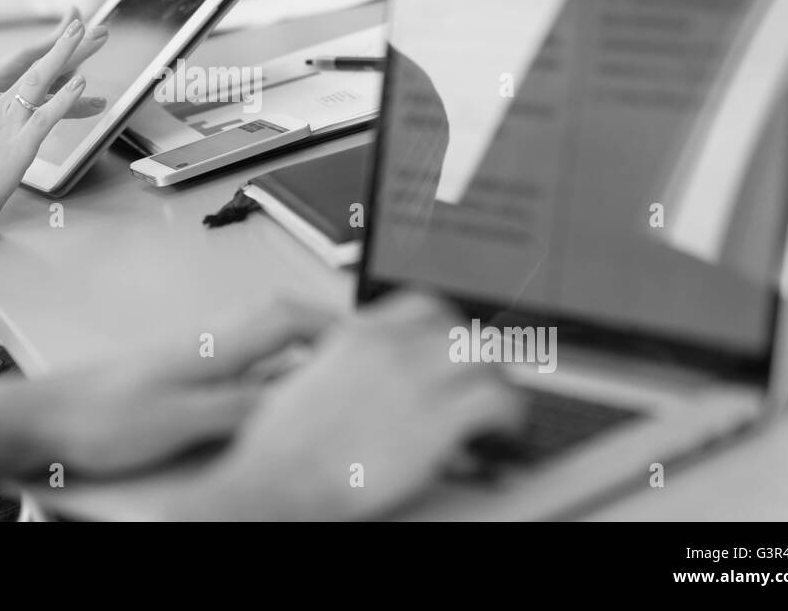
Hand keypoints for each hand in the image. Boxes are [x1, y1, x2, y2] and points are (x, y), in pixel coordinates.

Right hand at [0, 18, 95, 215]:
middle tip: (79, 25)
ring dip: (65, 55)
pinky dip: (66, 98)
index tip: (67, 59)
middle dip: (61, 47)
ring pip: (42, 81)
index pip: (24, 85)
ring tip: (85, 33)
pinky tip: (81, 84)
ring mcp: (9, 122)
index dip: (50, 72)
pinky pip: (47, 115)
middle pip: (35, 71)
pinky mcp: (20, 142)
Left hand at [20, 297, 337, 478]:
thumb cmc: (97, 415)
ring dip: (298, 343)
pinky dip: (273, 367)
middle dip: (324, 326)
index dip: (335, 324)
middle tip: (360, 345)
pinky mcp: (181, 374)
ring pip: (262, 336)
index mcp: (212, 346)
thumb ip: (236, 409)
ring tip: (328, 367)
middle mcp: (207, 342)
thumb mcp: (178, 420)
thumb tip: (291, 403)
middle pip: (280, 317)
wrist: (44, 418)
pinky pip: (244, 360)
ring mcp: (194, 356)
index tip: (371, 336)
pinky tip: (274, 392)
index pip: (289, 317)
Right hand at [181, 294, 523, 520]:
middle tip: (484, 380)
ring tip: (500, 408)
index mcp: (357, 336)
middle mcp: (388, 348)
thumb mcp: (304, 384)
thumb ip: (340, 366)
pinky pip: (497, 398)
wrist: (278, 482)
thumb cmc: (282, 449)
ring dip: (498, 379)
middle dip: (478, 355)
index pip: (423, 304)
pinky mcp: (435, 420)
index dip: (448, 326)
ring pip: (486, 354)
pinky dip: (509, 414)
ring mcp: (413, 381)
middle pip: (460, 327)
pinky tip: (502, 432)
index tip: (455, 346)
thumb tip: (363, 375)